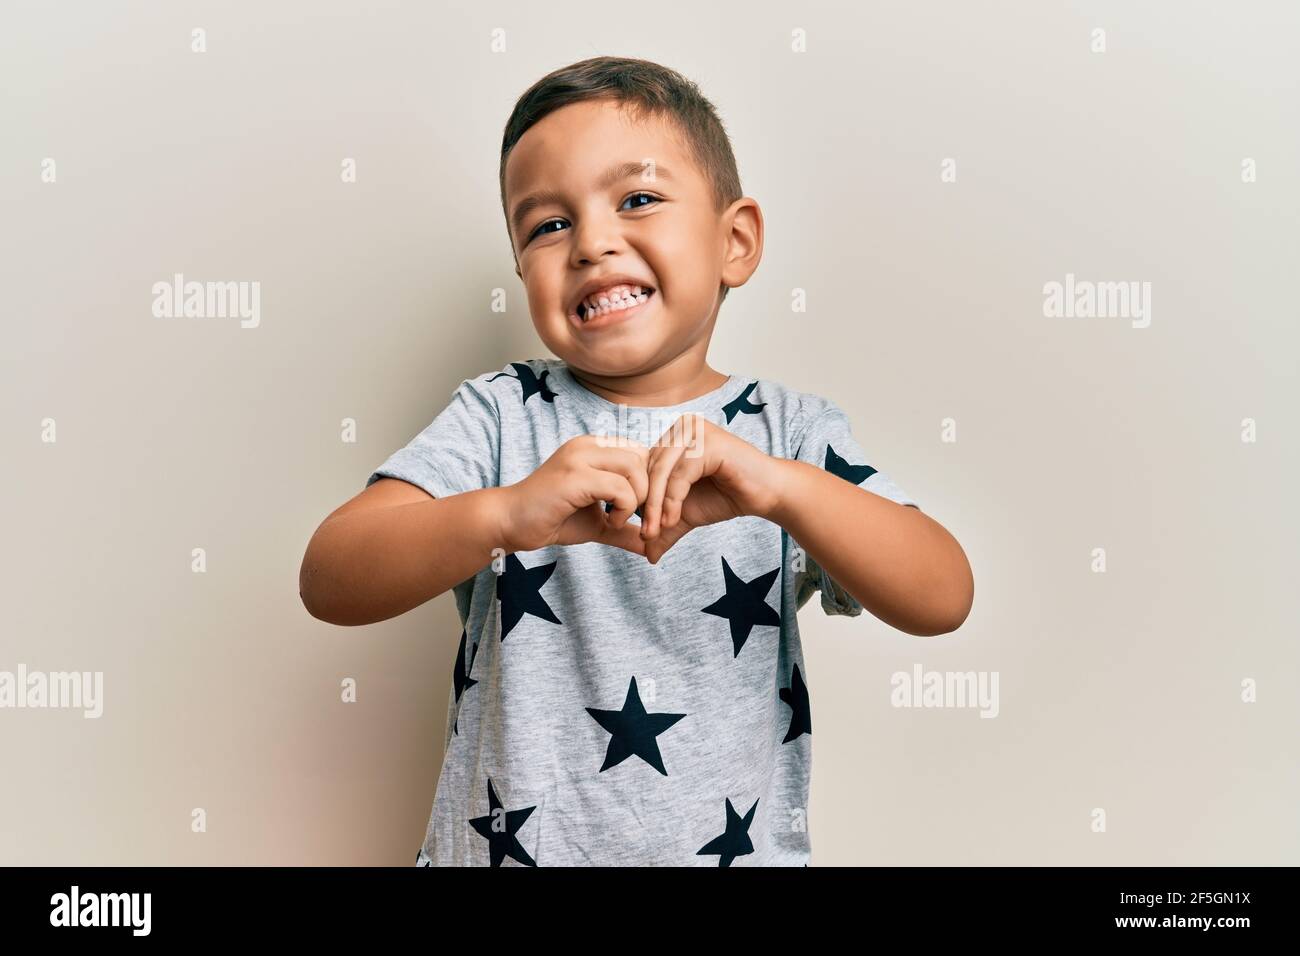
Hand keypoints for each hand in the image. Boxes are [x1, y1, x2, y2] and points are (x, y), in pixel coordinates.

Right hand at [501, 435, 650, 556]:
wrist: (511, 523)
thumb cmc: (552, 519)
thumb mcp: (598, 522)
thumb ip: (625, 528)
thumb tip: (652, 546)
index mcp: (594, 448)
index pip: (641, 451)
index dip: (648, 482)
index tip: (641, 510)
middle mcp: (587, 445)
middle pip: (643, 456)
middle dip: (648, 491)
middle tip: (636, 518)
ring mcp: (579, 457)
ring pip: (634, 468)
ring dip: (636, 500)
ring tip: (617, 519)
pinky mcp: (574, 475)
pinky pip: (619, 487)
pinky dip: (624, 509)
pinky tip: (608, 522)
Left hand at [640, 414, 785, 563]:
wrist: (766, 495)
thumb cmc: (727, 497)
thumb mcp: (687, 513)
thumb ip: (665, 527)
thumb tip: (647, 555)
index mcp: (673, 436)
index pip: (644, 466)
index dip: (639, 497)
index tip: (640, 530)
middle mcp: (682, 427)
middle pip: (651, 468)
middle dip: (646, 505)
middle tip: (646, 535)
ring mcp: (696, 431)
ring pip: (662, 472)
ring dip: (656, 506)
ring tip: (656, 531)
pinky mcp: (709, 443)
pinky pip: (681, 474)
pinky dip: (673, 499)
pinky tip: (673, 520)